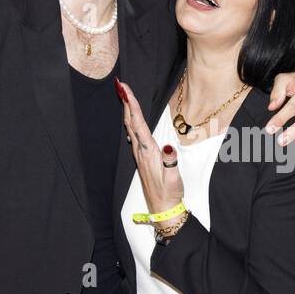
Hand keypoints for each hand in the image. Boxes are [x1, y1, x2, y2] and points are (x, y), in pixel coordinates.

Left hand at [116, 77, 183, 216]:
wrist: (163, 209)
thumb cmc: (170, 193)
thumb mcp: (174, 178)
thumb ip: (170, 162)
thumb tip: (167, 147)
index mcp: (148, 152)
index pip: (138, 123)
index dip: (132, 105)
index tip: (126, 90)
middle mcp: (141, 151)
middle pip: (131, 122)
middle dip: (126, 102)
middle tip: (120, 85)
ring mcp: (139, 155)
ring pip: (130, 127)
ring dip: (127, 110)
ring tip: (124, 95)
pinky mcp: (142, 158)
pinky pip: (133, 135)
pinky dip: (131, 122)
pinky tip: (130, 120)